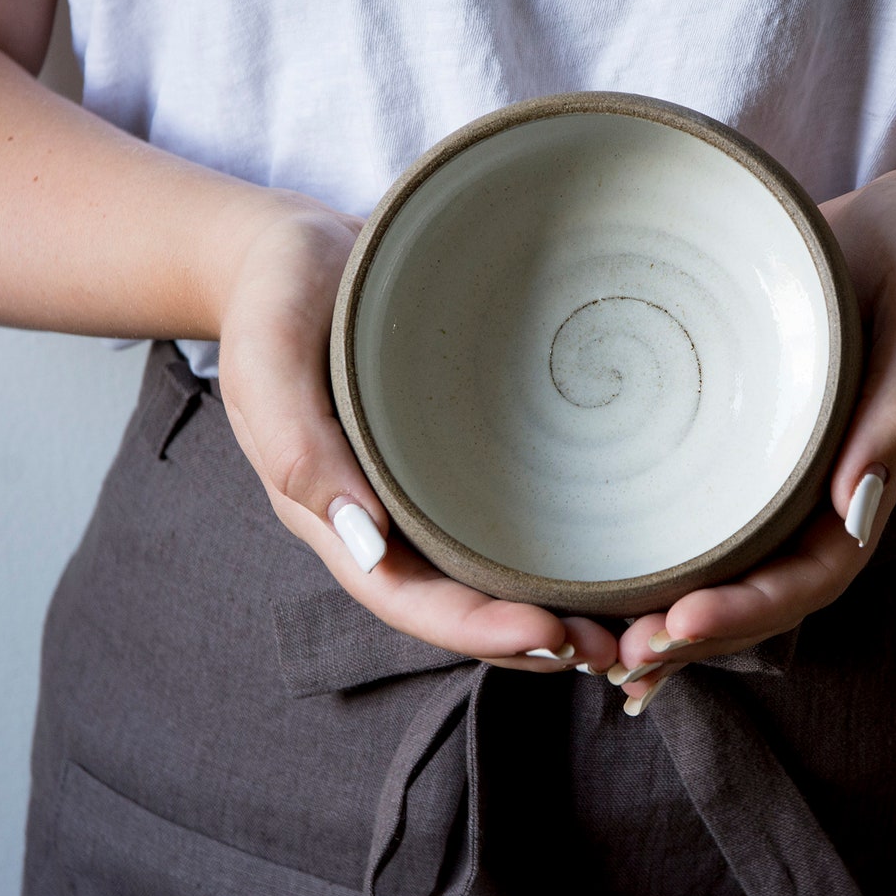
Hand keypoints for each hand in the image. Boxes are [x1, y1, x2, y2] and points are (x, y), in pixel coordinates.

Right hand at [213, 198, 619, 672]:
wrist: (292, 247)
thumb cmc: (274, 296)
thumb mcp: (269, 356)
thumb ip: (297, 445)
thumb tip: (363, 540)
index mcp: (332, 512)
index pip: (406, 599)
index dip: (477, 630)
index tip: (550, 638)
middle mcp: (381, 517)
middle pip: (457, 606)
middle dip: (531, 638)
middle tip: (613, 648)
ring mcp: (418, 490)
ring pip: (485, 574)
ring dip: (551, 608)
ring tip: (627, 624)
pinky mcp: (453, 455)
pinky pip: (502, 516)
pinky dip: (550, 550)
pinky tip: (609, 553)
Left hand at [609, 171, 895, 706]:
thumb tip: (857, 502)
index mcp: (869, 483)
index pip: (813, 576)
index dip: (750, 611)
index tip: (681, 624)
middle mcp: (820, 494)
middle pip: (759, 592)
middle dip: (694, 634)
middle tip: (619, 654)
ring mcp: (781, 474)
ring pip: (725, 565)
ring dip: (669, 612)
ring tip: (596, 645)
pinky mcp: (742, 439)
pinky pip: (702, 508)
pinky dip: (661, 552)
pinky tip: (601, 575)